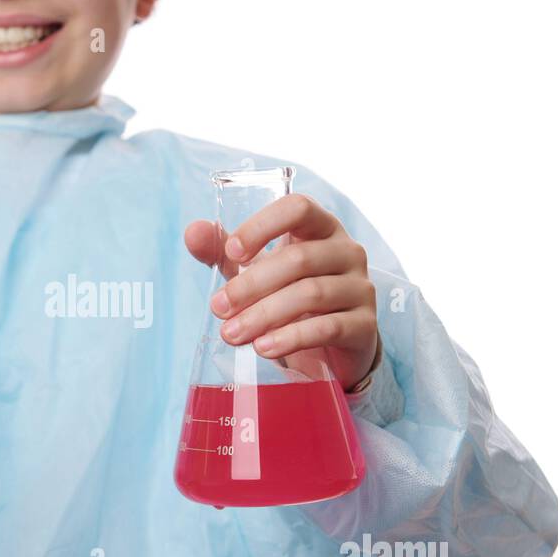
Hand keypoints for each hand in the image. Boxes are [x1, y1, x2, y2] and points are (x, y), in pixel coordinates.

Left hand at [183, 193, 378, 390]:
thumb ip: (223, 251)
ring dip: (264, 315)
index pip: (298, 208)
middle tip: (218, 308)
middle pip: (298, 259)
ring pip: (311, 294)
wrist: (331, 345)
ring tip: (232, 334)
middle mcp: (347, 251)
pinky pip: (328, 328)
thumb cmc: (289, 295)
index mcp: (320, 228)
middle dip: (251, 285)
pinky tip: (263, 348)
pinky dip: (290, 338)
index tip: (231, 252)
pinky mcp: (364, 326)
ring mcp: (359, 288)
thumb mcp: (255, 270)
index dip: (262, 226)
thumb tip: (193, 232)